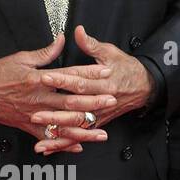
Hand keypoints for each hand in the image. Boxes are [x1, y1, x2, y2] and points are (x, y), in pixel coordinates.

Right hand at [0, 32, 116, 153]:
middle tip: (112, 100)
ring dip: (84, 128)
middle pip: (71, 101)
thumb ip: (45, 52)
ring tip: (102, 131)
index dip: (89, 73)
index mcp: (39, 78)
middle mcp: (39, 98)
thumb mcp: (21, 57)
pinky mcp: (28, 126)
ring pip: (63, 123)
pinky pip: (48, 138)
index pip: (69, 75)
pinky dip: (63, 144)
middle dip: (94, 101)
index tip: (105, 72)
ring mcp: (34, 115)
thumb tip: (62, 40)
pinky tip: (79, 147)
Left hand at [31, 25, 155, 152]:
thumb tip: (78, 32)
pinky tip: (47, 147)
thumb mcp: (111, 52)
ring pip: (75, 125)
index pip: (79, 80)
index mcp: (104, 81)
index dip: (62, 79)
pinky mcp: (97, 124)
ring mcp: (99, 115)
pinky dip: (63, 143)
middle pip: (74, 106)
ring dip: (56, 129)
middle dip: (54, 110)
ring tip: (39, 132)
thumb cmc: (126, 69)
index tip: (45, 77)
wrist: (144, 86)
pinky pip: (78, 136)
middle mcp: (101, 101)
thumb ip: (91, 44)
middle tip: (35, 111)